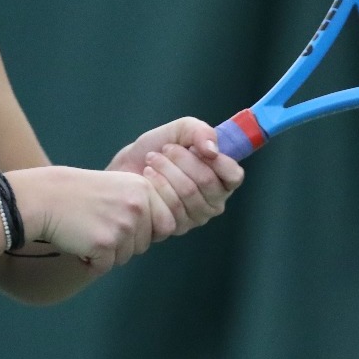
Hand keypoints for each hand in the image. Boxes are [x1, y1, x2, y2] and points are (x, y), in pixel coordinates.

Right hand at [4, 166, 169, 273]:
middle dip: (124, 243)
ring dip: (107, 253)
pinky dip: (90, 261)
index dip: (144, 230)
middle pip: (145, 244)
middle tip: (98, 225)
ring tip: (87, 230)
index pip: (166, 224)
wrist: (42, 198)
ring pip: (125, 257)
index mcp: (143, 189)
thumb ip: (143, 204)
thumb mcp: (118, 186)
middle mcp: (138, 206)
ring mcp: (123, 226)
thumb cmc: (77, 194)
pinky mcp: (106, 245)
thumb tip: (167, 229)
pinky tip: (77, 241)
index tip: (119, 221)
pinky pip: (105, 266)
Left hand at [108, 118, 243, 237]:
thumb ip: (199, 131)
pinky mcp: (176, 226)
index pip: (234, 175)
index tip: (197, 148)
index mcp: (221, 179)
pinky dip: (157, 184)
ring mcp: (195, 217)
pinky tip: (147, 176)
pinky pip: (172, 206)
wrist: (124, 169)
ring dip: (167, 169)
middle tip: (166, 149)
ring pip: (189, 192)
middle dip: (183, 160)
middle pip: (208, 181)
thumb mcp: (178, 131)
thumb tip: (212, 150)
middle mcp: (213, 201)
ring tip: (152, 159)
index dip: (219, 161)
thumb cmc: (154, 150)